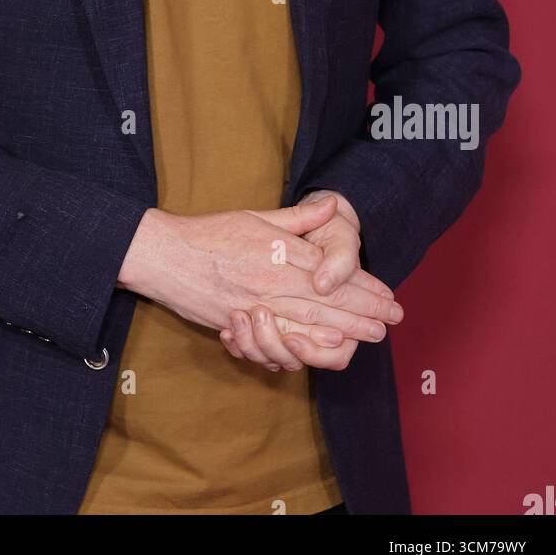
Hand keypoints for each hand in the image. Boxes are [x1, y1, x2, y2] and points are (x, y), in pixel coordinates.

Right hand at [117, 197, 401, 367]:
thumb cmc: (209, 233)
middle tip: (391, 321)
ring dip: (344, 330)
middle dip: (364, 312)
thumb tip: (330, 206)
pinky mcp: (240, 322)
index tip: (387, 294)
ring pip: (309, 321)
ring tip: (370, 336)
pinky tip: (327, 347)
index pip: (330, 271)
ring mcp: (256, 303)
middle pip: (327, 300)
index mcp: (277, 250)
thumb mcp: (255, 215)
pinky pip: (279, 337)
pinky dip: (308, 345)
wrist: (164, 255)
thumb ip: (296, 218)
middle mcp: (271, 279)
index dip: (362, 285)